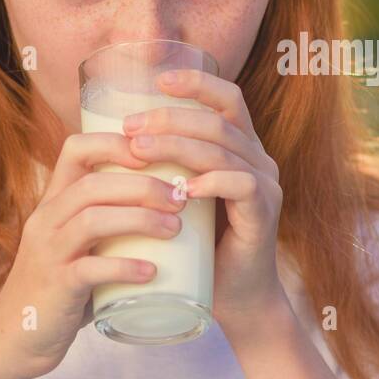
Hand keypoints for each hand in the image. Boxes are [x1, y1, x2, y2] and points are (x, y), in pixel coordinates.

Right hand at [0, 131, 188, 378]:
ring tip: (175, 229)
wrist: (14, 340)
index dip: (116, 142)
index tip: (158, 154)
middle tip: (180, 198)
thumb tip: (170, 201)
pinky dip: (125, 267)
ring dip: (140, 220)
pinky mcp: (55, 287)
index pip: (76, 148)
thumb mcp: (77, 244)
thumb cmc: (60, 287)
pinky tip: (152, 272)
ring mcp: (48, 253)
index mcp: (53, 202)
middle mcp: (46, 220)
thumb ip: (109, 222)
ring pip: (92, 220)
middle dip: (143, 186)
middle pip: (93, 184)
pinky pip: (91, 269)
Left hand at [120, 68, 286, 331]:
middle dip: (171, 117)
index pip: (227, 98)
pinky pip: (243, 185)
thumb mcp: (179, 198)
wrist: (234, 299)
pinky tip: (185, 188)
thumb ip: (164, 167)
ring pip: (224, 149)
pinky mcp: (264, 214)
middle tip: (130, 127)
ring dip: (179, 145)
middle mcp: (258, 159)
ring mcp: (265, 185)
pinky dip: (213, 181)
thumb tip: (114, 137)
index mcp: (240, 148)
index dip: (196, 82)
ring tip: (140, 150)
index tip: (158, 79)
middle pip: (218, 120)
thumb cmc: (199, 248)